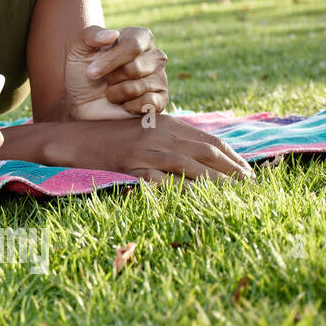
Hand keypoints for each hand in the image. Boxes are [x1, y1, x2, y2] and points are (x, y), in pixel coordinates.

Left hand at [64, 25, 168, 119]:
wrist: (80, 101)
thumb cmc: (81, 71)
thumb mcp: (76, 48)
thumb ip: (90, 35)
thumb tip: (113, 35)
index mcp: (139, 37)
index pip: (133, 45)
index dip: (111, 60)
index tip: (91, 72)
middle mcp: (155, 56)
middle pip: (134, 68)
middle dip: (111, 78)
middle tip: (106, 80)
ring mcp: (160, 79)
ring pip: (137, 88)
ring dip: (115, 93)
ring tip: (112, 91)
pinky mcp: (161, 101)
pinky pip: (147, 104)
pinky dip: (127, 106)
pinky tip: (124, 103)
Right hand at [70, 115, 252, 182]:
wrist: (75, 138)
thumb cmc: (111, 136)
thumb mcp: (146, 129)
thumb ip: (173, 138)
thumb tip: (205, 156)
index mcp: (168, 123)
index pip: (211, 141)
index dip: (234, 158)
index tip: (249, 173)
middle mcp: (161, 134)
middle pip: (207, 153)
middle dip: (233, 172)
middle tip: (251, 188)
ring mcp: (146, 150)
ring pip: (190, 168)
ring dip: (215, 183)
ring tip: (233, 197)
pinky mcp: (131, 166)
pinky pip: (162, 182)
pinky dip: (182, 192)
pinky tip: (196, 201)